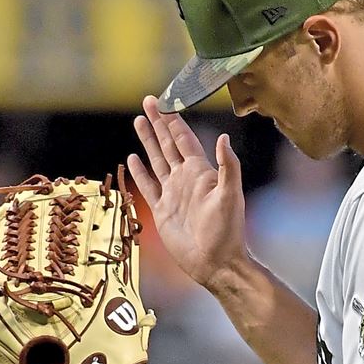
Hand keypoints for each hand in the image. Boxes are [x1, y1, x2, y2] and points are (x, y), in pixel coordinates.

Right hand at [129, 96, 247, 289]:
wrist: (215, 262)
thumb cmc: (227, 230)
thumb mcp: (230, 195)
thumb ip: (227, 167)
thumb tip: (224, 138)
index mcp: (200, 172)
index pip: (184, 139)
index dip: (174, 120)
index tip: (165, 101)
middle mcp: (185, 178)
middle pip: (168, 143)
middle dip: (158, 123)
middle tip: (148, 101)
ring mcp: (172, 194)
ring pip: (156, 160)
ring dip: (147, 141)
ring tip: (138, 121)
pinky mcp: (162, 211)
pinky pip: (148, 186)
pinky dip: (139, 172)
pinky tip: (132, 158)